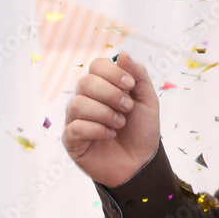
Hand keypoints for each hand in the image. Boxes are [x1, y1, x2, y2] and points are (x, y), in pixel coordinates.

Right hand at [62, 52, 159, 187]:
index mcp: (103, 87)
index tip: (130, 86)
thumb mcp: (148, 100)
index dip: (113, 72)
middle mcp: (86, 99)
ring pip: (78, 103)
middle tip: (128, 108)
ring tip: (120, 125)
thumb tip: (122, 54)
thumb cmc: (142, 130)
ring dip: (105, 113)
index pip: (96, 65)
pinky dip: (97, 130)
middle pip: (85, 82)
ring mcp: (75, 119)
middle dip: (111, 94)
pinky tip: (110, 136)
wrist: (141, 162)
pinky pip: (75, 126)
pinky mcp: (70, 139)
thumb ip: (138, 75)